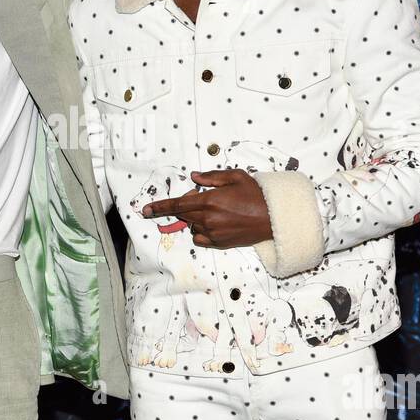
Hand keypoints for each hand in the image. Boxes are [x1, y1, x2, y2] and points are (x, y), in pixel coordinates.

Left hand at [140, 169, 271, 248]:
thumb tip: (194, 178)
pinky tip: (216, 223)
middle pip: (183, 214)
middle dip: (185, 205)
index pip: (177, 205)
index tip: (145, 210)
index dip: (159, 207)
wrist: (273, 218)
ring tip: (217, 210)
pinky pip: (200, 237)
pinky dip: (202, 230)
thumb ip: (211, 177)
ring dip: (196, 217)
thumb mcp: (235, 177)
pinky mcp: (219, 243)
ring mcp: (213, 233)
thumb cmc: (256, 194)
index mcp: (210, 201)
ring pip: (192, 225)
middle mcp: (208, 219)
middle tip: (202, 197)